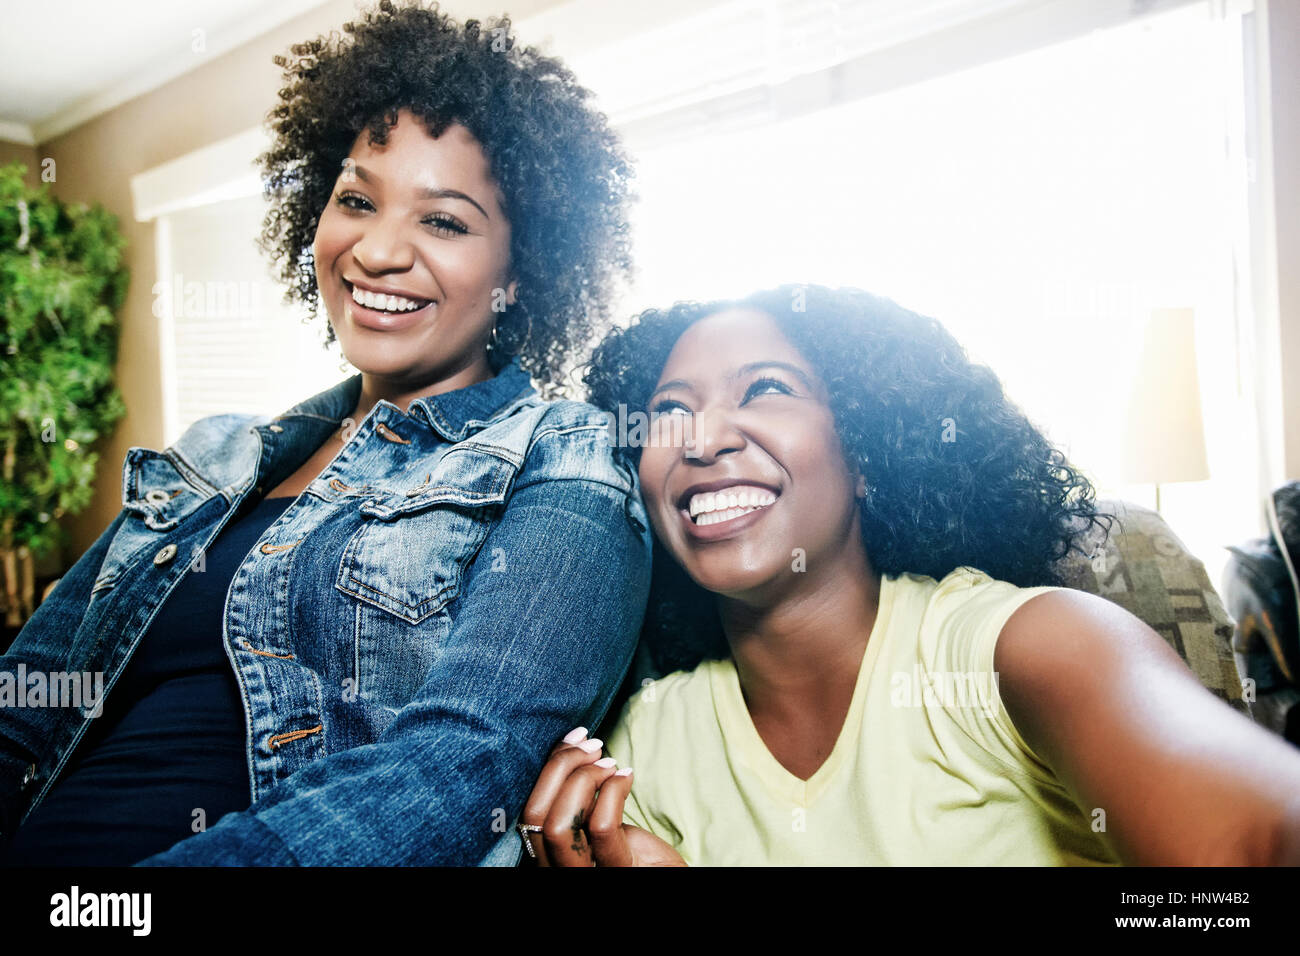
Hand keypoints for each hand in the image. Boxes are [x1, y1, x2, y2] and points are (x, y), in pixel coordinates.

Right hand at [520, 727, 686, 866]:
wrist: (665, 874)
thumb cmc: (634, 850)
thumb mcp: (596, 822)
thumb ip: (576, 800)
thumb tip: (569, 747)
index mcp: (547, 854)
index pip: (528, 809)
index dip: (548, 767)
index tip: (573, 739)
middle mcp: (556, 867)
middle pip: (534, 815)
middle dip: (562, 766)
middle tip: (593, 746)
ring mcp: (582, 874)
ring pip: (559, 824)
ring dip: (584, 778)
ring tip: (610, 763)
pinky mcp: (616, 872)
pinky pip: (602, 826)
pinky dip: (613, 789)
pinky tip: (627, 776)